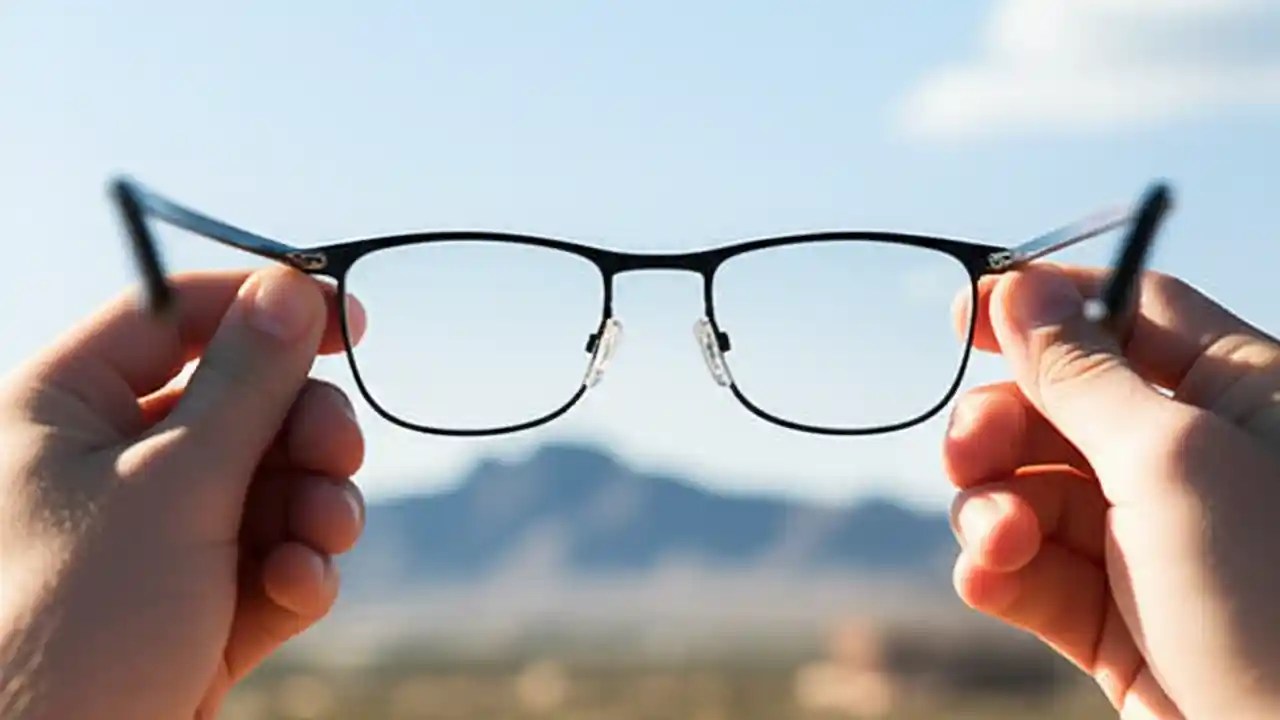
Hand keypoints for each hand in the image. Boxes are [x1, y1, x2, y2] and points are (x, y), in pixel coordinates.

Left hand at [0, 268, 367, 718]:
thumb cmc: (77, 621)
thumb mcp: (173, 482)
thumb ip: (246, 382)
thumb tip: (295, 288)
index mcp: (62, 410)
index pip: (171, 316)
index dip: (263, 307)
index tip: (350, 316)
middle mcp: (106, 465)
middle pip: (240, 403)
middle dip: (302, 430)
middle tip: (339, 451)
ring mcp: (155, 537)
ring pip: (268, 482)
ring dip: (313, 503)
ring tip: (322, 533)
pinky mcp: (195, 602)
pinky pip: (268, 555)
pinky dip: (296, 566)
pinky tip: (295, 589)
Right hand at [944, 264, 1279, 718]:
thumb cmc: (1273, 603)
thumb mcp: (1171, 460)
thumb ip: (1085, 373)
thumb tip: (1020, 290)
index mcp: (1240, 396)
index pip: (1128, 312)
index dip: (1045, 307)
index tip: (963, 316)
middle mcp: (1192, 462)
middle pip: (1059, 404)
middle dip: (1000, 426)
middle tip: (967, 454)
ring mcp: (1149, 544)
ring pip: (1031, 489)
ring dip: (991, 506)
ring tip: (997, 540)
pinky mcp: (1114, 618)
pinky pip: (1029, 569)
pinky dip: (995, 568)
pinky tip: (988, 577)